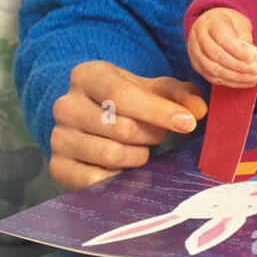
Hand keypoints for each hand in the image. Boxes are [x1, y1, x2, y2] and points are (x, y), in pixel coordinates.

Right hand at [50, 62, 208, 190]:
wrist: (95, 119)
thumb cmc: (129, 101)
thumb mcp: (155, 90)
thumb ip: (180, 96)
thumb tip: (199, 111)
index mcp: (87, 75)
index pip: (122, 96)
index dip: (159, 112)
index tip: (188, 123)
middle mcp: (66, 105)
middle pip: (122, 128)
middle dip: (151, 135)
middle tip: (157, 134)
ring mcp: (58, 137)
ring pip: (111, 155)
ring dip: (138, 155)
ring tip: (140, 147)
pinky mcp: (58, 167)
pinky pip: (96, 180)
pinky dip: (119, 176)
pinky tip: (123, 165)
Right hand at [186, 6, 256, 87]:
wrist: (211, 23)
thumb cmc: (229, 22)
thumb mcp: (240, 23)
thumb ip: (246, 38)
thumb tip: (255, 54)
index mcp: (211, 21)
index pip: (223, 37)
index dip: (238, 50)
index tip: (252, 58)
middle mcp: (199, 36)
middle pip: (217, 55)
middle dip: (238, 66)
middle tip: (255, 70)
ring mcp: (195, 52)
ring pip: (213, 69)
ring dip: (235, 77)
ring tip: (253, 78)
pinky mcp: (197, 65)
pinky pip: (212, 78)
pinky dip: (230, 82)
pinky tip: (244, 82)